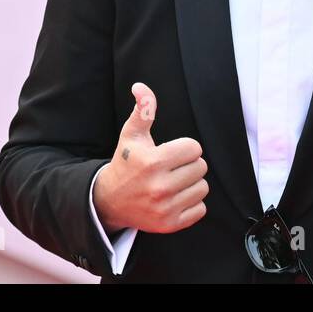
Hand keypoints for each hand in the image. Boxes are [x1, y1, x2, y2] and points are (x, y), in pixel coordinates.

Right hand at [92, 82, 208, 234]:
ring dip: (191, 184)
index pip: (194, 148)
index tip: (169, 153)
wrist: (109, 202)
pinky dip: (191, 203)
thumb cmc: (126, 163)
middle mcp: (159, 187)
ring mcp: (165, 209)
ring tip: (172, 183)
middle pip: (201, 167)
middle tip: (170, 168)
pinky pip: (201, 208)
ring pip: (203, 187)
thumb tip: (141, 86)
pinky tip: (174, 198)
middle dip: (188, 165)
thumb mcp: (132, 135)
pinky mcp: (170, 225)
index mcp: (153, 162)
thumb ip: (143, 109)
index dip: (184, 148)